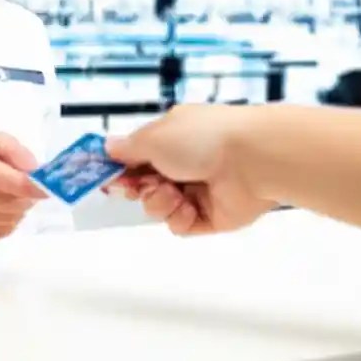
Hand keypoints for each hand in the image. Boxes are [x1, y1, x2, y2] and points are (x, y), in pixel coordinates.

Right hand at [0, 132, 46, 242]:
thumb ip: (17, 152)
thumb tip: (33, 173)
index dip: (25, 186)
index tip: (46, 189)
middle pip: (5, 204)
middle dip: (25, 198)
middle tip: (28, 190)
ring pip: (4, 221)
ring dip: (18, 211)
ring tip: (10, 197)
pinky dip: (7, 223)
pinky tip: (0, 210)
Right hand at [105, 104, 275, 234]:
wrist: (253, 159)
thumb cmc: (202, 138)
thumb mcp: (155, 136)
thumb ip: (127, 148)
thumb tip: (107, 146)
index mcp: (171, 137)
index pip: (137, 157)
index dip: (121, 169)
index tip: (107, 178)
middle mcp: (183, 164)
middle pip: (144, 186)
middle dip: (139, 189)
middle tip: (143, 186)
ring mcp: (196, 191)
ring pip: (158, 207)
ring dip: (158, 203)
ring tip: (173, 194)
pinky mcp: (209, 217)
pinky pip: (179, 225)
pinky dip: (178, 217)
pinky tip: (189, 207)